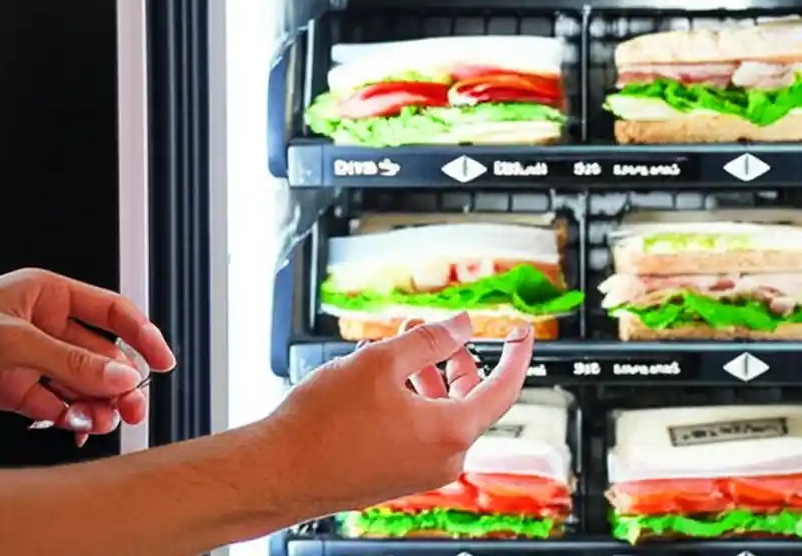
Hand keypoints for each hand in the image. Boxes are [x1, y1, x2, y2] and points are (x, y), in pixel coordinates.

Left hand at [0, 268, 176, 443]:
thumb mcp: (10, 341)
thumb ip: (70, 361)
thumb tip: (122, 375)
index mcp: (48, 294)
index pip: (111, 311)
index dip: (142, 335)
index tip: (163, 362)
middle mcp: (43, 325)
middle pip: (100, 355)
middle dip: (118, 383)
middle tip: (133, 409)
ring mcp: (30, 359)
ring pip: (82, 384)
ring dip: (96, 405)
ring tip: (101, 423)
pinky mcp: (13, 389)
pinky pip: (55, 404)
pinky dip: (68, 418)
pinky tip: (74, 428)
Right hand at [263, 312, 533, 513]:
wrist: (278, 473)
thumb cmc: (322, 426)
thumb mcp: (382, 362)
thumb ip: (431, 339)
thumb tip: (463, 326)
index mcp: (451, 432)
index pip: (504, 388)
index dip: (517, 354)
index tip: (523, 333)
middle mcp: (443, 458)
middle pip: (471, 398)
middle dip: (458, 360)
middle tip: (443, 334)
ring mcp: (420, 471)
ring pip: (441, 413)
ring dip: (428, 376)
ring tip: (399, 346)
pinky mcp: (397, 475)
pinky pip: (419, 430)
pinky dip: (412, 400)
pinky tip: (381, 378)